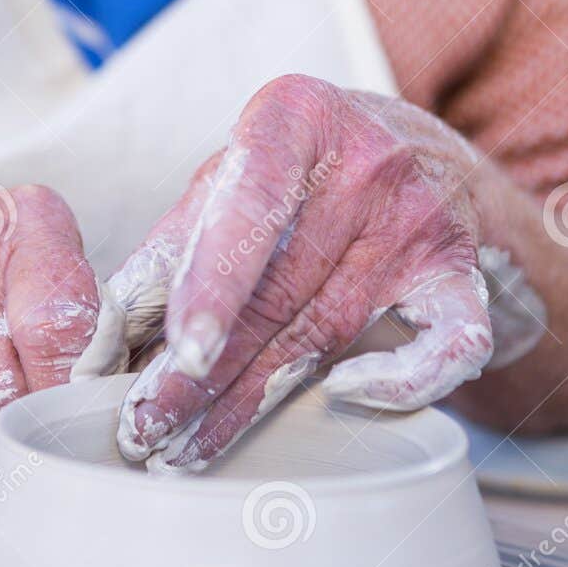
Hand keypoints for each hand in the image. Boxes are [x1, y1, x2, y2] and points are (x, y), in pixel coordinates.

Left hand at [111, 75, 492, 471]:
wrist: (421, 152)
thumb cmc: (300, 170)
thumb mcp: (231, 174)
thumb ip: (172, 244)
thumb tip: (105, 333)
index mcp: (295, 118)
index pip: (250, 201)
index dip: (211, 281)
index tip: (178, 351)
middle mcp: (367, 162)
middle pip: (278, 288)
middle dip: (203, 372)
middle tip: (146, 428)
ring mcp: (422, 220)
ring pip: (329, 330)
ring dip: (250, 401)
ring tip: (186, 447)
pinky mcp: (462, 272)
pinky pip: (447, 346)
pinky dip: (398, 383)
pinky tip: (336, 401)